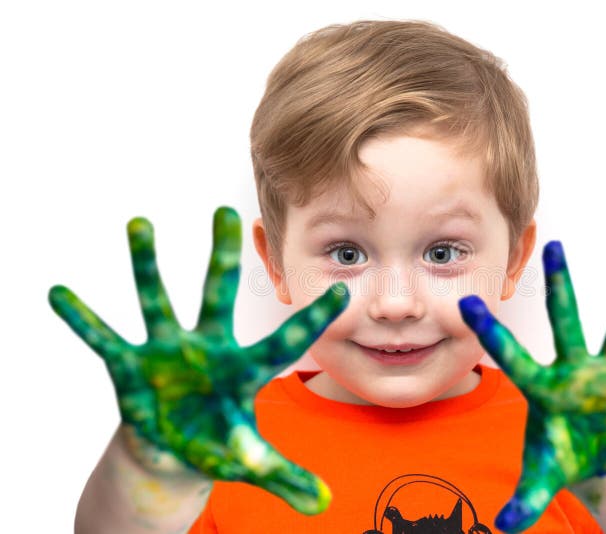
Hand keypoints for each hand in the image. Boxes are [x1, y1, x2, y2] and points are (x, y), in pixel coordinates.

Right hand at [48, 206, 348, 514]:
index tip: (343, 293)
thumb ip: (282, 477)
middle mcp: (206, 348)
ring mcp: (167, 351)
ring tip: (138, 224)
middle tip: (226, 210)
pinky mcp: (130, 366)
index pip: (283, 342)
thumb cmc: (218, 442)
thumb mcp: (249, 459)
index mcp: (243, 369)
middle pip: (216, 294)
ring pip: (157, 300)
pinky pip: (102, 339)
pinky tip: (60, 294)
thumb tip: (322, 504)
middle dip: (221, 254)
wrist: (176, 445)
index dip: (312, 321)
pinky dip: (82, 319)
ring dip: (146, 264)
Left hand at [458, 241, 605, 532]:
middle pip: (565, 320)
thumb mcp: (543, 478)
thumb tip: (500, 528)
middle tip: (553, 244)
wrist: (598, 458)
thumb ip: (523, 499)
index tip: (467, 301)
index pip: (513, 357)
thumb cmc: (563, 456)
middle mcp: (577, 369)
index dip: (491, 333)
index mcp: (545, 388)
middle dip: (560, 285)